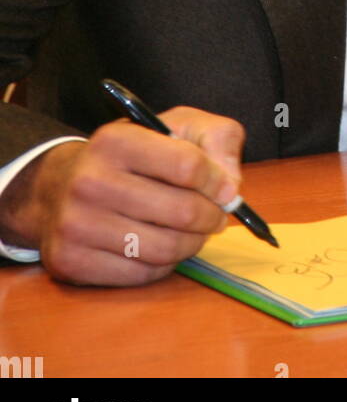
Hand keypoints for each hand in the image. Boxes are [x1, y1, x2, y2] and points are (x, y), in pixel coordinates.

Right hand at [0, 107, 244, 285]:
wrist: (59, 187)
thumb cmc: (130, 156)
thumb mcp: (173, 126)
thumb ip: (216, 138)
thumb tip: (231, 185)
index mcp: (116, 140)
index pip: (187, 165)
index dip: (218, 181)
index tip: (227, 190)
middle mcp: (90, 181)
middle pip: (181, 211)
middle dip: (211, 217)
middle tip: (216, 217)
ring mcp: (77, 225)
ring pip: (165, 247)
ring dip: (192, 243)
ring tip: (194, 233)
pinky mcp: (71, 262)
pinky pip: (142, 274)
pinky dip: (164, 265)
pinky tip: (163, 247)